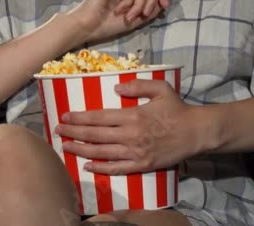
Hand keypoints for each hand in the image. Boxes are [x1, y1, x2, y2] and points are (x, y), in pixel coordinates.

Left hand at [57, 79, 211, 174]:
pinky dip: (101, 168)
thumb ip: (137, 85)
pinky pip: (117, 168)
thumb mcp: (160, 88)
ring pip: (102, 152)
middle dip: (73, 133)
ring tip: (66, 147)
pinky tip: (88, 165)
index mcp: (132, 115)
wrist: (195, 133)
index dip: (79, 118)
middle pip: (95, 135)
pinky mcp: (141, 165)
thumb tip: (117, 88)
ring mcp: (135, 152)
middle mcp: (130, 135)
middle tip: (57, 131)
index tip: (65, 117)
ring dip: (81, 150)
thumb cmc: (177, 109)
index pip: (98, 117)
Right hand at [64, 0, 167, 47]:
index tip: (165, 6)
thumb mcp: (135, 18)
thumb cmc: (107, 24)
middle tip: (145, 14)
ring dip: (140, 6)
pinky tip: (118, 11)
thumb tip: (162, 2)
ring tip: (129, 17)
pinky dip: (129, 3)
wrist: (88, 28)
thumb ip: (148, 10)